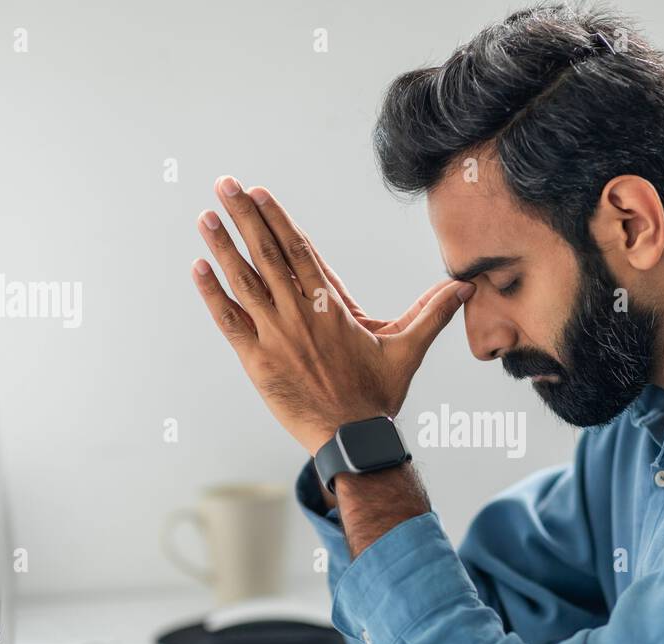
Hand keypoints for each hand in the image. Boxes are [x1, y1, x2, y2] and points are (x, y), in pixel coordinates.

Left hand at [191, 177, 474, 453]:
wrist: (351, 439)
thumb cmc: (377, 397)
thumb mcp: (407, 350)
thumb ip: (432, 313)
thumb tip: (464, 287)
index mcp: (331, 307)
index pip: (300, 251)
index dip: (278, 219)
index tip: (262, 193)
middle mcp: (300, 314)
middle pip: (268, 254)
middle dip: (245, 216)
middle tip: (225, 184)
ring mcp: (276, 336)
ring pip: (245, 281)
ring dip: (223, 246)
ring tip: (206, 216)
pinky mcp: (257, 360)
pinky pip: (229, 320)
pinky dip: (213, 294)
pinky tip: (198, 267)